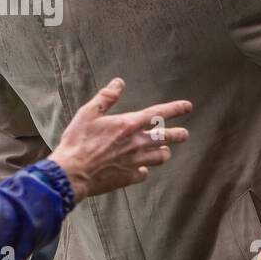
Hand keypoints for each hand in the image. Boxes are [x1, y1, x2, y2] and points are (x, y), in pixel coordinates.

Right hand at [48, 78, 190, 200]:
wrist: (72, 172)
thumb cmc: (77, 141)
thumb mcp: (88, 113)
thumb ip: (106, 97)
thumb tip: (119, 82)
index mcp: (128, 125)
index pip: (158, 114)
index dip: (175, 109)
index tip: (188, 106)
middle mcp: (136, 143)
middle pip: (166, 138)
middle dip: (178, 135)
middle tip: (184, 134)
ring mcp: (134, 162)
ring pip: (160, 158)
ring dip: (163, 153)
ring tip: (164, 151)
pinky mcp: (128, 177)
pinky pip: (143, 173)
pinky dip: (143, 170)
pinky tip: (140, 169)